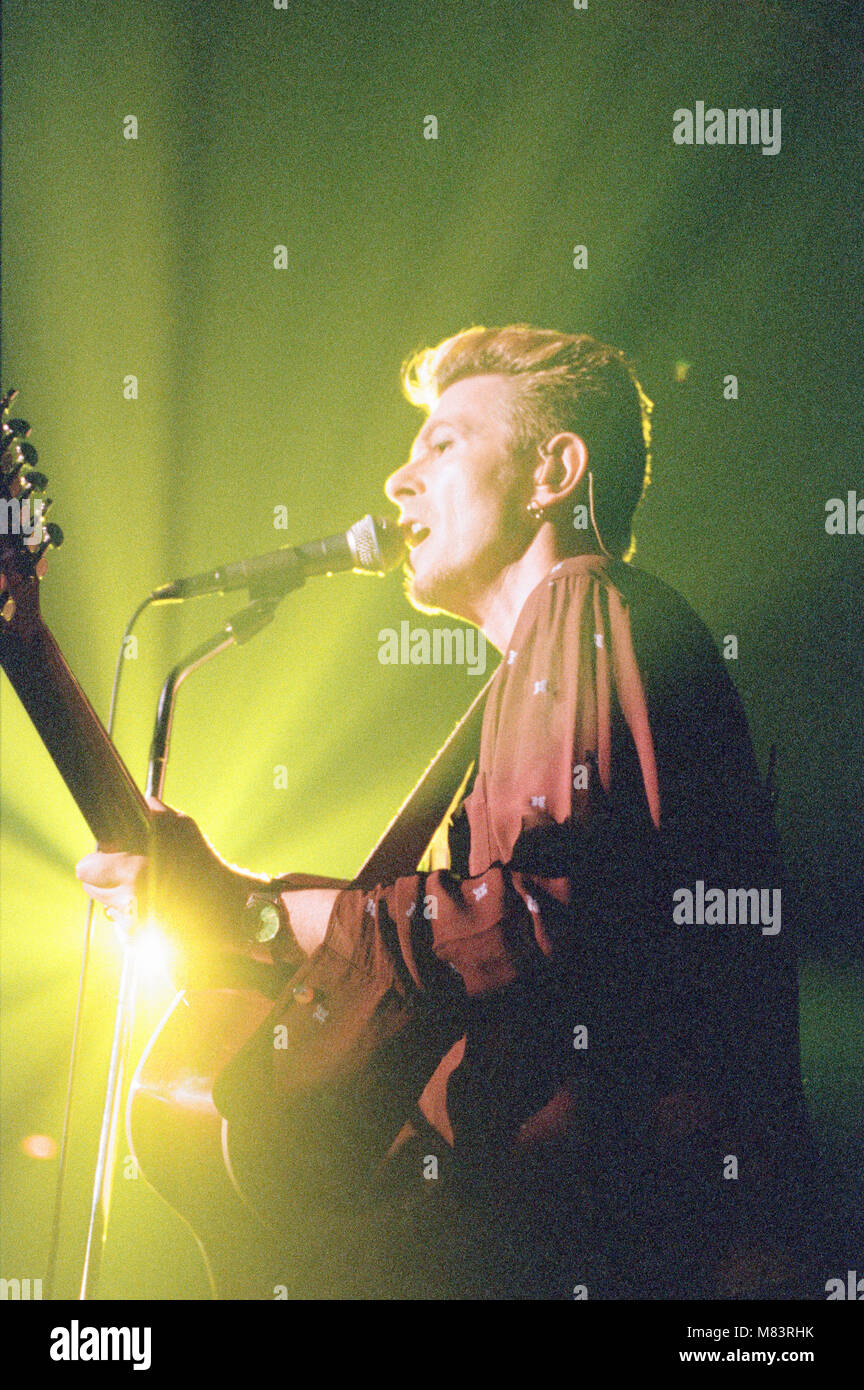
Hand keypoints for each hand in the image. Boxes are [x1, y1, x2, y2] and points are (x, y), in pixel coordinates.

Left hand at [76, 795, 253, 946]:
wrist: (227, 907)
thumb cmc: (205, 865)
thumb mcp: (183, 826)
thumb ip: (154, 811)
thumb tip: (140, 801)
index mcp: (132, 870)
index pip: (85, 869)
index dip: (96, 862)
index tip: (106, 859)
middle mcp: (129, 901)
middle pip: (92, 889)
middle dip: (106, 880)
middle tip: (128, 873)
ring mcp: (132, 925)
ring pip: (108, 908)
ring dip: (120, 900)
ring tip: (148, 891)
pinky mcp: (138, 941)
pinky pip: (122, 927)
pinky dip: (133, 919)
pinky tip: (155, 909)